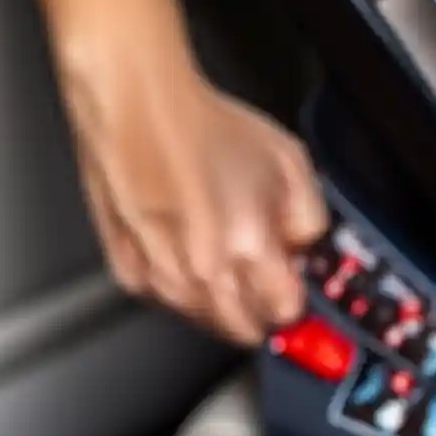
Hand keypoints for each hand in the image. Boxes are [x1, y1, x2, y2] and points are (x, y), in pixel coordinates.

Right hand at [63, 67, 327, 345]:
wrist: (135, 107)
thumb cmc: (203, 127)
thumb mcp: (288, 160)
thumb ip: (308, 217)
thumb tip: (302, 251)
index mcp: (248, 248)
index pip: (284, 311)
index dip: (292, 299)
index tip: (291, 288)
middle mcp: (203, 272)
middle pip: (243, 328)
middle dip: (259, 311)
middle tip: (261, 284)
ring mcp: (161, 276)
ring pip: (203, 320)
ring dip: (220, 303)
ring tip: (221, 259)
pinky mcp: (127, 270)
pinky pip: (164, 300)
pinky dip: (178, 287)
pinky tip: (183, 251)